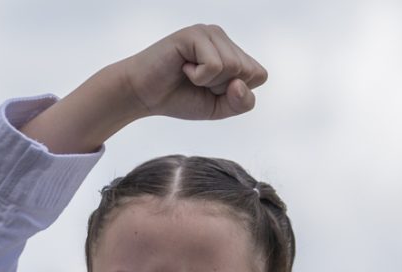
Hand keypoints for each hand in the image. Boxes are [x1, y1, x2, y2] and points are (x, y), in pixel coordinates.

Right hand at [120, 24, 267, 120]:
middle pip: (248, 72)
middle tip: (197, 83)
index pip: (259, 76)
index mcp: (232, 52)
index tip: (210, 90)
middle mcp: (223, 39)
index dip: (236, 93)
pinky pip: (215, 65)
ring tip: (189, 74)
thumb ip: (241, 102)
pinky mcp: (194, 34)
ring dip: (210, 82)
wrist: (143, 96)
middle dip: (222, 88)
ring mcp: (209, 33)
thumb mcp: (218, 108)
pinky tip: (183, 68)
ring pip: (233, 67)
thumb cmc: (179, 98)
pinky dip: (199, 77)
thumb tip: (240, 83)